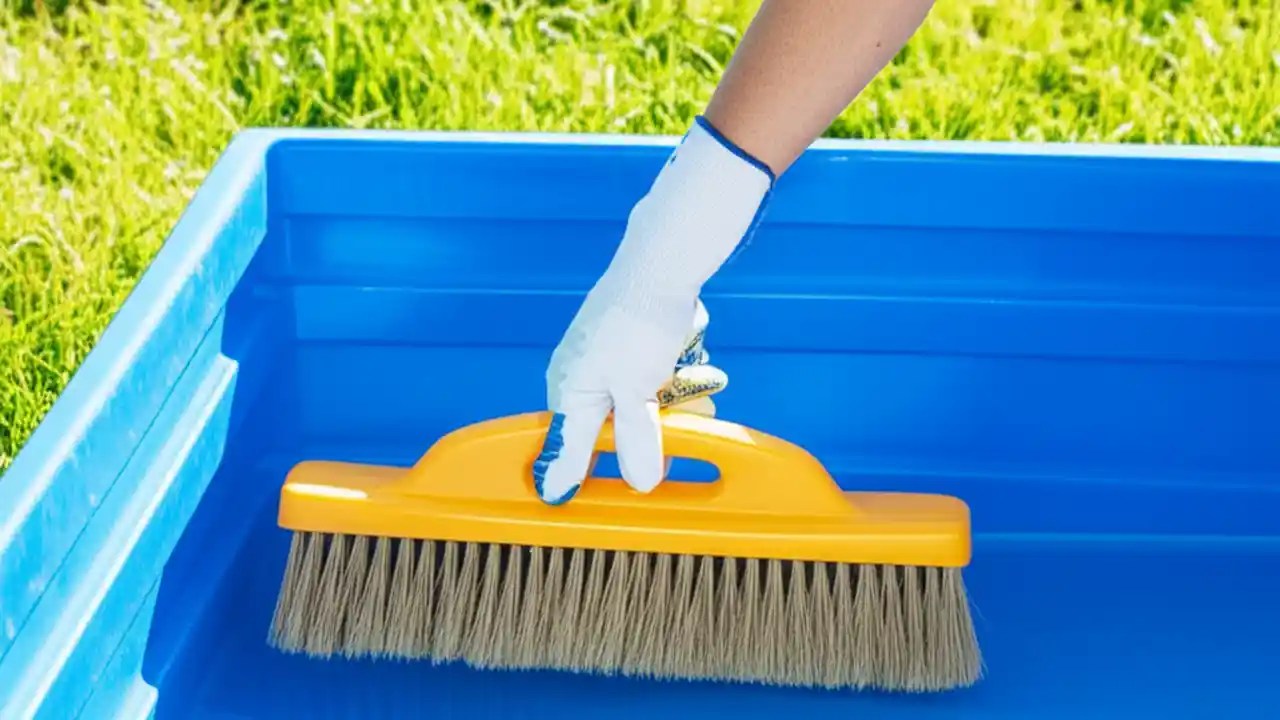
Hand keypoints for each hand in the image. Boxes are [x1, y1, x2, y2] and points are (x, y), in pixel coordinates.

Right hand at [534, 296, 727, 504]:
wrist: (664, 266)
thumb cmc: (636, 322)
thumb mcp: (634, 392)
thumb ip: (634, 441)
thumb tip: (638, 484)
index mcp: (569, 395)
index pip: (571, 455)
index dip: (593, 479)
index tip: (615, 496)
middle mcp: (585, 383)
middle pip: (618, 435)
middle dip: (655, 433)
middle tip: (676, 426)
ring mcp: (614, 368)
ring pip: (648, 412)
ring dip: (677, 407)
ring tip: (695, 392)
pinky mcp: (639, 355)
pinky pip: (661, 387)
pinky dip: (681, 385)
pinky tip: (697, 375)